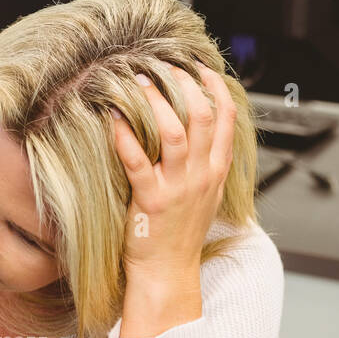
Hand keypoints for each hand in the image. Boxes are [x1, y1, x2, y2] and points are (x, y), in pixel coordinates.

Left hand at [112, 62, 236, 280]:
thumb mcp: (205, 195)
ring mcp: (178, 188)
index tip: (199, 66)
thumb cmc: (180, 234)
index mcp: (217, 171)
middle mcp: (202, 176)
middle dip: (184, 85)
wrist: (168, 272)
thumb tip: (197, 132)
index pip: (225, 118)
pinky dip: (125, 137)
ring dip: (156, 102)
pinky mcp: (152, 202)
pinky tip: (113, 119)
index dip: (214, 86)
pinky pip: (138, 162)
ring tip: (138, 81)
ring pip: (175, 133)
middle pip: (202, 117)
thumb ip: (205, 163)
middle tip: (163, 66)